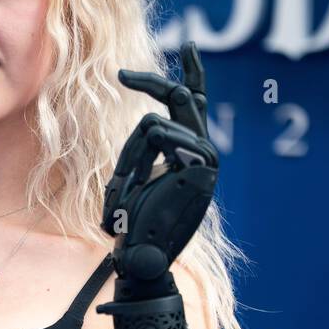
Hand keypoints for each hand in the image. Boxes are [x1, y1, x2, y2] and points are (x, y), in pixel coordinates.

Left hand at [101, 42, 217, 282]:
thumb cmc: (135, 223)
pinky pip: (158, 136)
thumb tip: (152, 123)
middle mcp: (202, 150)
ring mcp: (204, 157)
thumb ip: (145, 152)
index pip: (188, 103)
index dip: (163, 82)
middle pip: (183, 97)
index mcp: (191, 151)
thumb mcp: (137, 179)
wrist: (144, 254)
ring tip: (124, 194)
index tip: (124, 74)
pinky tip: (136, 188)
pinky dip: (136, 160)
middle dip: (153, 84)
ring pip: (151, 125)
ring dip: (127, 160)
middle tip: (123, 75)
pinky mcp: (200, 166)